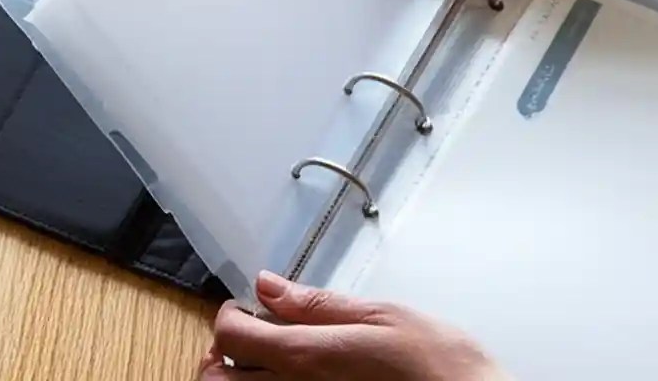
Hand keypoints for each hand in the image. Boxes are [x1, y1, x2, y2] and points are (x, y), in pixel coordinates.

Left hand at [198, 272, 507, 380]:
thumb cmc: (440, 368)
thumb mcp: (381, 315)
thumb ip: (317, 304)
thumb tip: (269, 286)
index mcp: (305, 357)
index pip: (229, 335)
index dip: (231, 315)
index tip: (249, 307)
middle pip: (216, 380)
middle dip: (223, 355)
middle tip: (250, 338)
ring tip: (269, 366)